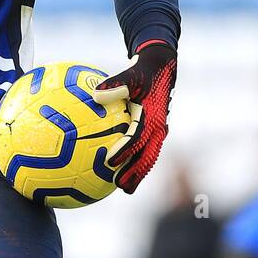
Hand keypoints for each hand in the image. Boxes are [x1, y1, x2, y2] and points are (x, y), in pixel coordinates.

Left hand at [95, 41, 176, 192]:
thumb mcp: (131, 74)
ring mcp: (158, 131)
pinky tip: (121, 173)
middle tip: (120, 187)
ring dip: (138, 173)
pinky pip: (146, 151)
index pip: (138, 136)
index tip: (110, 161)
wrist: (162, 68)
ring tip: (124, 189)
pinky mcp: (155, 132)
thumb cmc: (143, 72)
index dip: (125, 149)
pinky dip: (136, 163)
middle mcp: (158, 127)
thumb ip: (115, 84)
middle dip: (135, 172)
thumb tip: (95, 94)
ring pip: (149, 157)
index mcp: (152, 116)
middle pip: (147, 155)